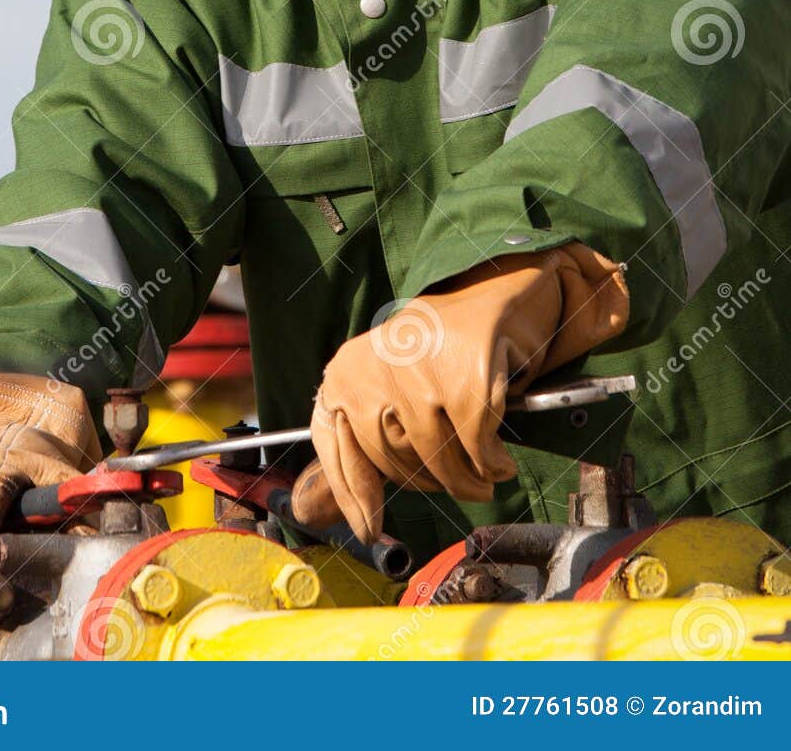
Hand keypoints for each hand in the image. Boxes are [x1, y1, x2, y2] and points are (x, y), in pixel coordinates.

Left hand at [297, 242, 627, 543]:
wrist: (490, 299)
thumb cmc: (435, 357)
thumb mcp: (385, 391)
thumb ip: (361, 445)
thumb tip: (330, 515)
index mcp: (344, 374)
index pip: (337, 450)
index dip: (352, 496)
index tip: (370, 529)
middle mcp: (372, 370)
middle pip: (395, 464)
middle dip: (431, 483)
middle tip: (459, 482)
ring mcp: (417, 372)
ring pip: (438, 461)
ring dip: (468, 480)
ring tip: (483, 474)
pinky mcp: (464, 377)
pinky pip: (477, 449)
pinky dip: (493, 463)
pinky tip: (498, 458)